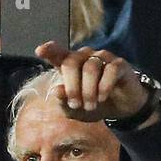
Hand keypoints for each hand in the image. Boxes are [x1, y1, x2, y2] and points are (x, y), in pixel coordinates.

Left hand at [34, 41, 148, 122]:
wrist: (121, 109)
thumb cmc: (94, 105)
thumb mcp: (76, 110)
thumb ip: (64, 102)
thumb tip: (57, 91)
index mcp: (71, 64)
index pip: (58, 53)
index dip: (49, 50)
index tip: (39, 51)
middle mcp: (85, 57)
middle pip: (71, 62)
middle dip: (71, 86)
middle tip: (75, 104)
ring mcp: (103, 58)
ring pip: (90, 67)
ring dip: (88, 90)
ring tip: (91, 105)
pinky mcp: (119, 64)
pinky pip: (110, 70)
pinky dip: (104, 86)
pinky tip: (103, 97)